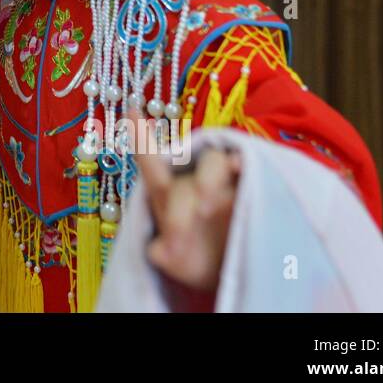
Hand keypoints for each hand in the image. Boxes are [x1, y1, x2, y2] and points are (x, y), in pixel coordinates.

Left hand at [134, 139, 241, 296]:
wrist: (231, 272)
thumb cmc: (195, 258)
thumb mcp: (178, 262)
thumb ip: (165, 253)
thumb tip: (163, 249)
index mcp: (167, 190)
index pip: (151, 161)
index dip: (141, 137)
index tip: (131, 110)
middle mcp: (194, 179)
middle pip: (184, 162)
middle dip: (180, 188)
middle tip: (182, 224)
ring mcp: (224, 181)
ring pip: (214, 162)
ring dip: (208, 180)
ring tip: (206, 209)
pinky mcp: (251, 188)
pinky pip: (249, 169)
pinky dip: (244, 168)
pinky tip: (243, 171)